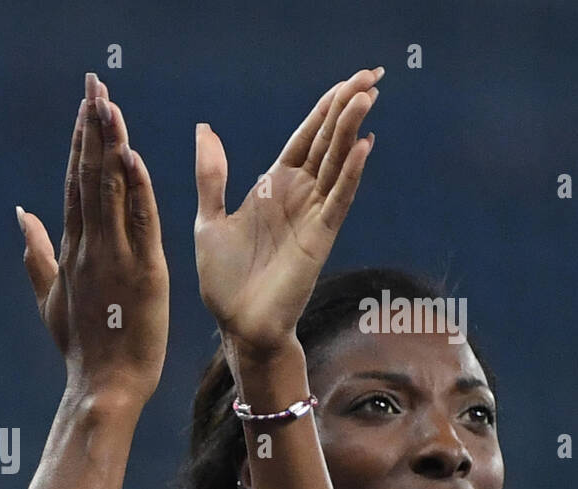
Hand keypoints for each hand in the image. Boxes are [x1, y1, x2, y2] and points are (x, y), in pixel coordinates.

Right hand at [16, 73, 168, 405]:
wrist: (101, 386)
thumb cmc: (81, 347)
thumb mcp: (50, 299)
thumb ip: (36, 254)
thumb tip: (21, 214)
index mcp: (72, 251)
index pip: (75, 185)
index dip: (79, 143)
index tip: (84, 106)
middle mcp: (89, 247)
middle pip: (88, 176)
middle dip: (92, 128)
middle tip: (94, 84)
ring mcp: (113, 258)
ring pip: (110, 191)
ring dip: (110, 145)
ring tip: (108, 104)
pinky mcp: (142, 272)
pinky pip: (138, 223)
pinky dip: (135, 189)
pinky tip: (130, 156)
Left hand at [194, 67, 382, 355]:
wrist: (238, 325)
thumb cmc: (225, 281)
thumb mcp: (210, 220)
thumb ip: (212, 176)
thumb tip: (205, 129)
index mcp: (273, 188)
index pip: (305, 138)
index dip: (324, 109)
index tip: (347, 81)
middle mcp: (297, 197)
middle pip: (326, 142)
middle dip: (346, 108)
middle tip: (371, 74)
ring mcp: (311, 216)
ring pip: (335, 163)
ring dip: (350, 131)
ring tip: (366, 96)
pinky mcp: (318, 239)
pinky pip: (337, 200)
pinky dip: (349, 174)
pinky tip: (362, 147)